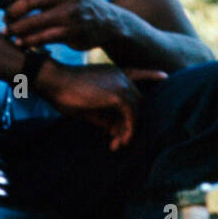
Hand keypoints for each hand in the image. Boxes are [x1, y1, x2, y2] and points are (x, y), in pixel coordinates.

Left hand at [1, 0, 116, 50]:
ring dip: (16, 29)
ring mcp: (70, 13)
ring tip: (8, 32)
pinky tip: (21, 43)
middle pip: (29, 1)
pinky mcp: (71, 32)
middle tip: (5, 19)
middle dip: (12, 12)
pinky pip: (42, 38)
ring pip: (33, 22)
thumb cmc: (76, 4)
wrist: (107, 22)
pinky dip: (28, 41)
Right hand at [34, 61, 166, 150]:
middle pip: (137, 102)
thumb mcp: (87, 105)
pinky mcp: (119, 94)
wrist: (52, 80)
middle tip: (116, 141)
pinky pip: (132, 116)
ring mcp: (122, 83)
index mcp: (114, 73)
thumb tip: (114, 129)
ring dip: (128, 130)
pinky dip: (128, 130)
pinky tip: (119, 141)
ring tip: (116, 145)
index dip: (151, 75)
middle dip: (130, 123)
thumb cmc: (64, 91)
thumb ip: (104, 115)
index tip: (165, 76)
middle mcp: (122, 76)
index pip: (138, 73)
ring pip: (136, 110)